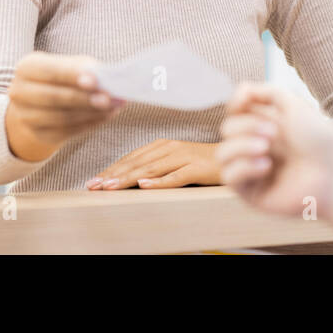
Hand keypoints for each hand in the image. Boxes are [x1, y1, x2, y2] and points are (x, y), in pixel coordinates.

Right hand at [5, 52, 125, 160]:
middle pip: (54, 98)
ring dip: (91, 114)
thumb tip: (106, 77)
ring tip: (113, 108)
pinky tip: (104, 117)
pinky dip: (88, 124)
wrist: (38, 102)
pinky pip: (66, 132)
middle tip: (109, 99)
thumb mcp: (68, 66)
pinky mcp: (38, 135)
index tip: (96, 80)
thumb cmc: (59, 78)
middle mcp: (19, 92)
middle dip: (84, 99)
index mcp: (26, 68)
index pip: (51, 72)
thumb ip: (84, 68)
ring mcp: (26, 117)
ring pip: (61, 118)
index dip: (73, 76)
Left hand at [86, 140, 220, 189]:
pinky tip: (143, 185)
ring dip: (128, 178)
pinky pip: (175, 176)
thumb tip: (133, 180)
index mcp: (163, 146)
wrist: (239, 156)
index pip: (131, 158)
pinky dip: (158, 181)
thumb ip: (157, 167)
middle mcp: (170, 148)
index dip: (111, 170)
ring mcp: (184, 157)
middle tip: (92, 186)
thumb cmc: (205, 163)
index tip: (93, 182)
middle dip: (112, 175)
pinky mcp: (197, 168)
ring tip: (109, 187)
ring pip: (150, 169)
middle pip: (136, 163)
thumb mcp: (177, 163)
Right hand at [217, 82, 332, 217]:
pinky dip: (244, 167)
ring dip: (241, 146)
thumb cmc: (320, 141)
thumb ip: (266, 91)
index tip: (245, 99)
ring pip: (221, 154)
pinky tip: (266, 166)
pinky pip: (229, 176)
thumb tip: (241, 89)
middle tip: (273, 132)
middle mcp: (256, 146)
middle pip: (227, 129)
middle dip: (246, 126)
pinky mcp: (250, 192)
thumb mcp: (294, 105)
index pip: (234, 111)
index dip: (235, 103)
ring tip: (266, 148)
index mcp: (266, 125)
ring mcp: (251, 170)